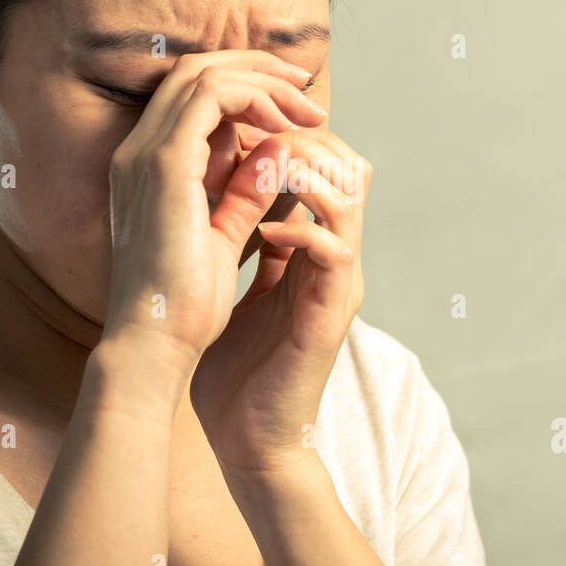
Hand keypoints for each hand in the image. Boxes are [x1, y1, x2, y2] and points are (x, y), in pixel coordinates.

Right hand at [99, 50, 327, 413]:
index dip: (243, 85)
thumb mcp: (222, 233)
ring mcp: (144, 154)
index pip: (189, 95)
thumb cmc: (186, 304)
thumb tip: (274, 150)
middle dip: (256, 70)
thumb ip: (242, 190)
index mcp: (144, 167)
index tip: (292, 107)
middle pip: (193, 71)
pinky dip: (255, 99)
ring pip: (203, 74)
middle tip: (305, 85)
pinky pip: (213, 97)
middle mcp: (136, 152)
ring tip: (306, 107)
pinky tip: (287, 126)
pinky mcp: (164, 164)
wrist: (158, 342)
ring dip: (262, 81)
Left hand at [188, 126, 371, 477]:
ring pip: (348, 194)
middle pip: (346, 162)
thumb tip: (217, 171)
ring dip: (303, 171)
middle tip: (250, 134)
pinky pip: (334, 250)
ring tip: (258, 168)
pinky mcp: (331, 312)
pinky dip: (299, 227)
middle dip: (298, 136)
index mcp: (309, 242)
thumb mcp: (230, 277)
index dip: (284, 131)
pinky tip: (263, 231)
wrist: (246, 438)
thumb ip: (235, 225)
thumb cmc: (232, 364)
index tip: (234, 128)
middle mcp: (331, 254)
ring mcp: (337, 281)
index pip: (320, 161)